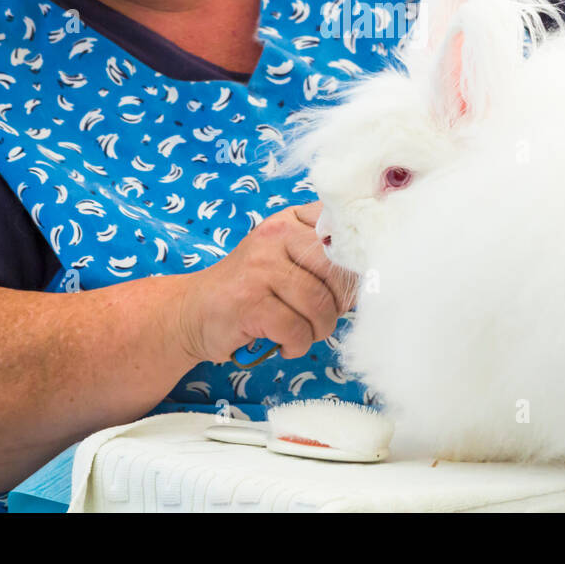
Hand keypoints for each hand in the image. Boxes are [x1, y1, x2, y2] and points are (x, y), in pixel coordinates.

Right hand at [174, 202, 358, 363]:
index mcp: (290, 219)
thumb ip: (320, 255)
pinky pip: (296, 329)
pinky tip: (283, 342)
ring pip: (319, 305)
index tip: (349, 286)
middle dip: (338, 304)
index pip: (342, 230)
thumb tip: (371, 275)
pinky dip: (296, 345)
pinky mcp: (249, 300)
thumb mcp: (284, 257)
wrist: (193, 311)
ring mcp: (260, 266)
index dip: (354, 264)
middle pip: (336, 272)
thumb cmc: (251, 288)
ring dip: (317, 330)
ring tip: (300, 331)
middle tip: (323, 316)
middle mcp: (275, 234)